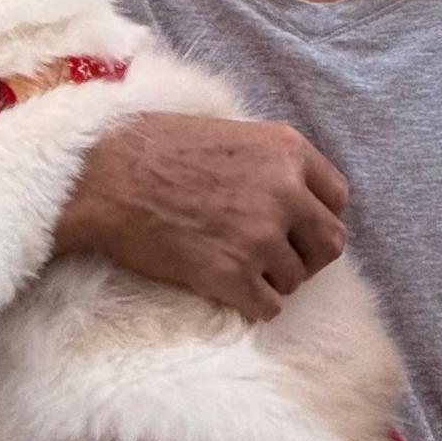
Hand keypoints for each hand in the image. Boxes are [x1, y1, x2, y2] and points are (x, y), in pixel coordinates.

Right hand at [54, 114, 346, 320]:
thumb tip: (291, 192)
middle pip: (330, 243)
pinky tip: (226, 289)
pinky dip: (251, 304)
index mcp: (287, 151)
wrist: (104, 176)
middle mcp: (285, 192)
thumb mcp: (227, 132)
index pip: (337, 197)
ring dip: (271, 280)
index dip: (316, 215)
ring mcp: (261, 236)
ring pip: (296, 279)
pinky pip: (267, 307)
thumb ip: (268, 161)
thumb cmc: (153, 147)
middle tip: (276, 258)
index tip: (296, 226)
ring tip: (236, 268)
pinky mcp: (233, 275)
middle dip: (307, 255)